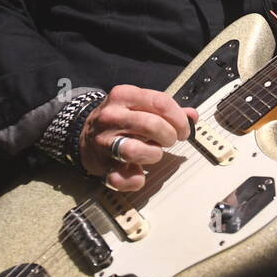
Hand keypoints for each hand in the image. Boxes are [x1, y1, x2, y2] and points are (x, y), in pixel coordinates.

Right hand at [79, 85, 198, 191]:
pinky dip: (135, 180)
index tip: (183, 129)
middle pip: (151, 125)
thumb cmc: (120, 120)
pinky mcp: (101, 166)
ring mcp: (104, 141)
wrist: (83, 135)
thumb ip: (166, 110)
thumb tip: (192, 116)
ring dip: (153, 154)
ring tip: (154, 152)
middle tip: (170, 140)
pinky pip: (121, 178)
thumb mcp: (139, 105)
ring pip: (135, 150)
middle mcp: (112, 116)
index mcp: (124, 95)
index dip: (179, 118)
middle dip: (169, 136)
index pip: (160, 102)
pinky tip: (138, 174)